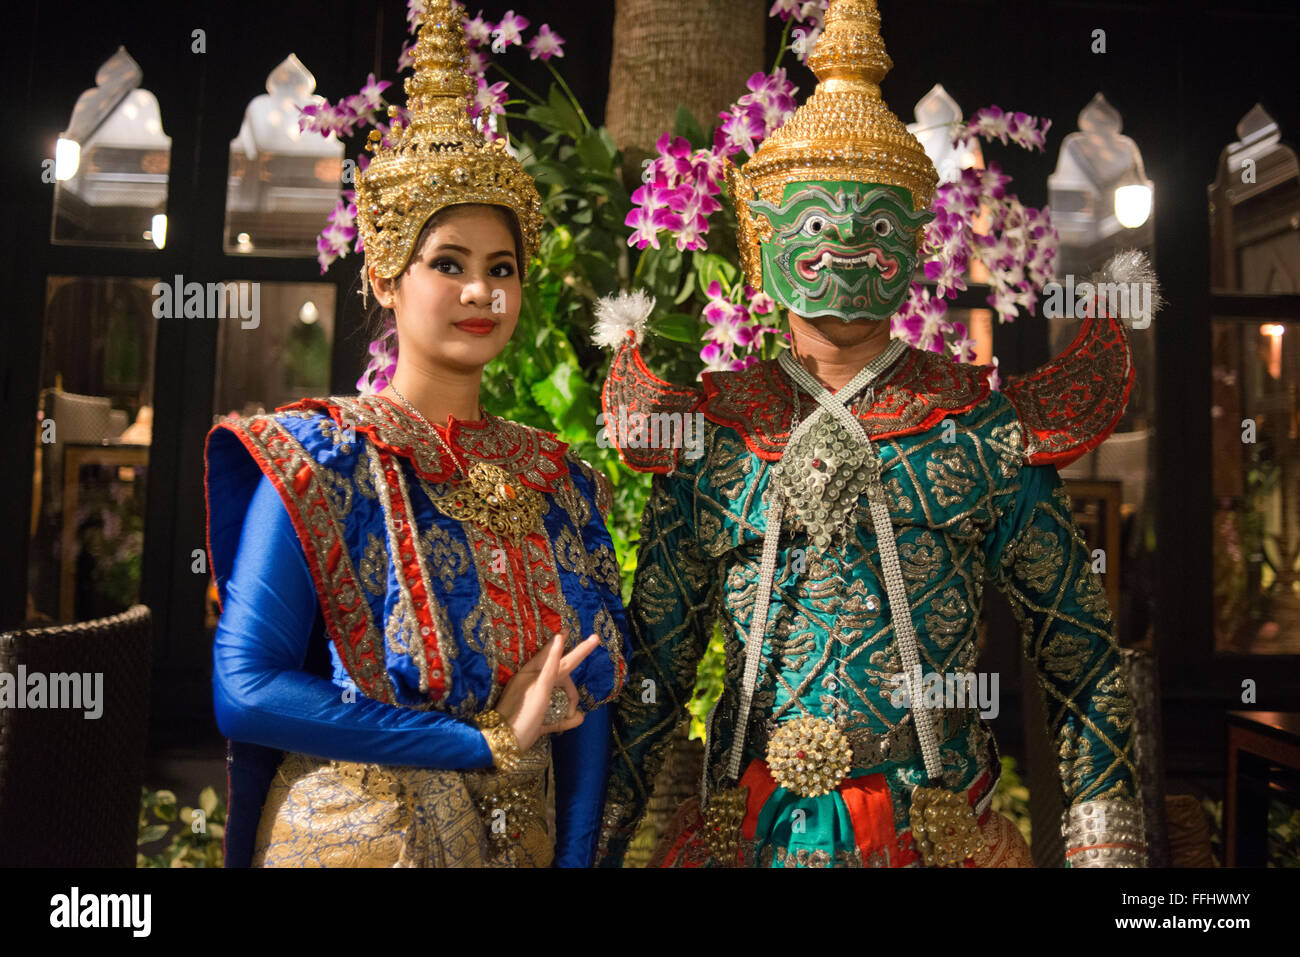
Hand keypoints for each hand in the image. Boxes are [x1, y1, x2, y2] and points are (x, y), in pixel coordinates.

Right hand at [495, 634, 601, 750]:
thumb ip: (562, 721)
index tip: (564, 636)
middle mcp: (529, 676)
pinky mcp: (538, 687)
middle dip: (576, 650)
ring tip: (594, 640)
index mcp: (527, 681)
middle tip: (593, 638)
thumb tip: (581, 716)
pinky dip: (554, 654)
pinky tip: (560, 639)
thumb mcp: (544, 724)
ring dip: (580, 651)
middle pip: (555, 659)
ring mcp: (533, 680)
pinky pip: (549, 668)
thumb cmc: (517, 732)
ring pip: (561, 663)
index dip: (557, 652)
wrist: (499, 739)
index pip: (547, 666)